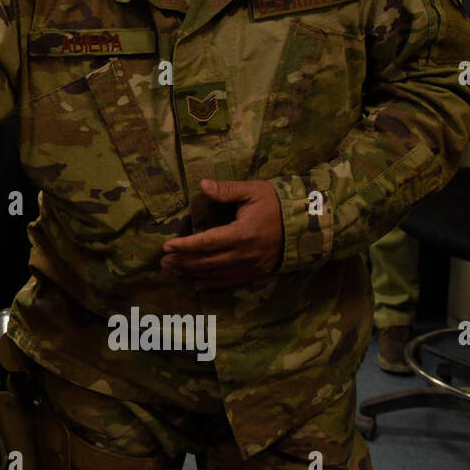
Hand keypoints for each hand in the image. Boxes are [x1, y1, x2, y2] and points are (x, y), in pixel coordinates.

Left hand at [160, 179, 282, 288]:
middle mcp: (246, 254)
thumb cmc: (276, 204)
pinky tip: (196, 284)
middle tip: (163, 262)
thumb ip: (227, 190)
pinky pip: (230, 282)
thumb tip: (202, 185)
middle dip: (183, 262)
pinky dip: (211, 284)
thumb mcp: (253, 191)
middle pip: (208, 261)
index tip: (167, 247)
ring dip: (192, 273)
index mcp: (243, 233)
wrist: (306, 224)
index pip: (208, 242)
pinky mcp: (257, 273)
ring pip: (216, 274)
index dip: (186, 246)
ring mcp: (251, 266)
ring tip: (173, 271)